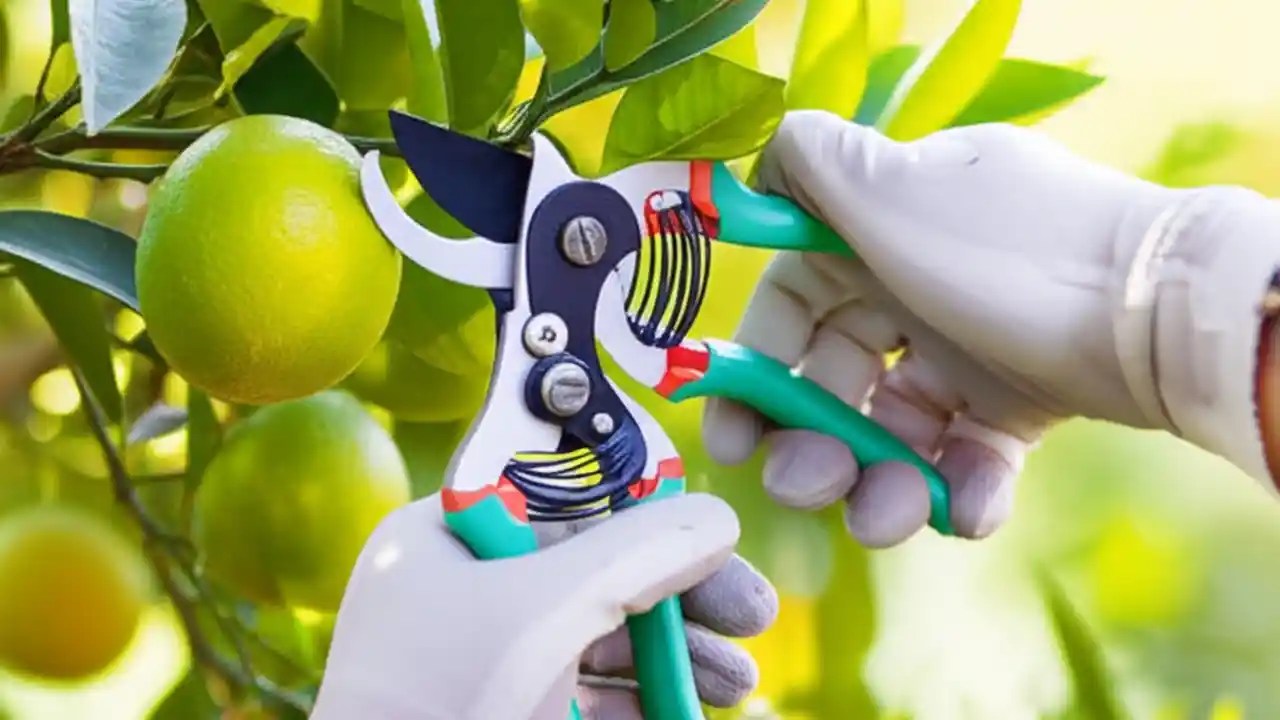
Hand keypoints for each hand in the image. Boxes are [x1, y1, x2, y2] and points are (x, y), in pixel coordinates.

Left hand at [311, 492, 776, 719]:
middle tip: (755, 615)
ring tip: (737, 682)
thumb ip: (635, 554)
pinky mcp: (503, 715)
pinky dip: (639, 705)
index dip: (644, 509)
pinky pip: (584, 696)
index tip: (712, 533)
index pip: (563, 496)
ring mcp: (481, 661)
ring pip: (598, 637)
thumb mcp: (545, 612)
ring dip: (673, 656)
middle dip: (679, 597)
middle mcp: (463, 591)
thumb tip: (716, 517)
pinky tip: (684, 715)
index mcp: (448, 537)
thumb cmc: (441, 702)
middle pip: (595, 569)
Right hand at [705, 110, 1279, 546]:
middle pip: (835, 376)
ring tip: (887, 516)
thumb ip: (811, 165)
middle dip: (810, 439)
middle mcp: (919, 287)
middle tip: (805, 485)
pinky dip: (959, 489)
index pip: (793, 298)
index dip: (754, 364)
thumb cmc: (1009, 253)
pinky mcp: (1022, 400)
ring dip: (877, 481)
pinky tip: (964, 509)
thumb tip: (766, 158)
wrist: (1160, 312)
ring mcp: (972, 346)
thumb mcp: (894, 190)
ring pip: (896, 427)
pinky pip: (968, 454)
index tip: (732, 430)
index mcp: (883, 232)